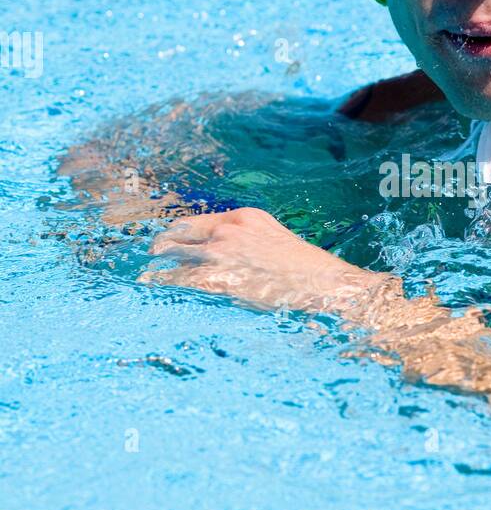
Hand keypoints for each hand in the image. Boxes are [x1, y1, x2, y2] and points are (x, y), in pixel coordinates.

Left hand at [140, 207, 378, 312]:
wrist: (326, 287)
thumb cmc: (310, 274)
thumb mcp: (278, 245)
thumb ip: (252, 245)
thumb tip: (236, 262)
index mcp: (244, 217)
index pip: (199, 221)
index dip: (181, 234)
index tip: (171, 242)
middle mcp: (227, 229)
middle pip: (179, 233)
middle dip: (163, 247)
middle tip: (152, 258)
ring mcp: (219, 252)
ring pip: (173, 256)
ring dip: (158, 268)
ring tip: (146, 278)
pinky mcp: (215, 279)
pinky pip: (176, 281)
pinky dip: (161, 285)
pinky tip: (150, 292)